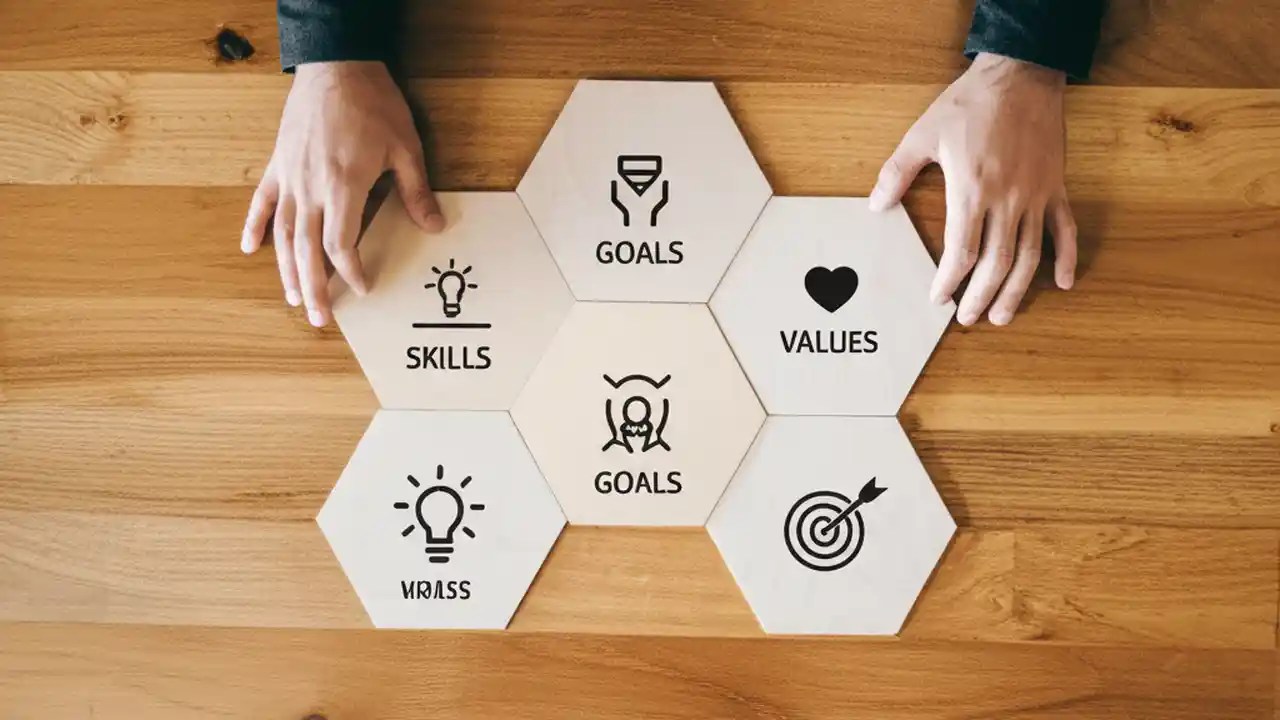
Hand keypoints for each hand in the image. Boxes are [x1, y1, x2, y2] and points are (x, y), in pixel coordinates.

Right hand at [241, 61, 444, 326]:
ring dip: (285, 269)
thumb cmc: (373, 103)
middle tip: (319, 319)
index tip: (364, 287)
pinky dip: (254, 227)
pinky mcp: (277, 163)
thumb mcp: (405, 147)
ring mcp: (289, 176)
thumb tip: (434, 226)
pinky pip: (261, 201)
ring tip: (292, 297)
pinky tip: (250, 250)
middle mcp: (310, 188)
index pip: (341, 244)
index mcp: (343, 186)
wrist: (336, 64)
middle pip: (306, 250)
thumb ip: (416, 191)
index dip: (351, 271)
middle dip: (314, 288)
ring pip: (282, 233)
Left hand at [870, 52, 1077, 325]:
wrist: (1020, 74)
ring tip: (1003, 315)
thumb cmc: (969, 104)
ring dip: (1016, 290)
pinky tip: (1062, 283)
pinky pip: (1065, 229)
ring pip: (1030, 256)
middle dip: (980, 297)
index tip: (939, 299)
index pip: (961, 252)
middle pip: (996, 264)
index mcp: (972, 191)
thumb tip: (875, 205)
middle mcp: (1007, 200)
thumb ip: (896, 173)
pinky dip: (1068, 258)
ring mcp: (1035, 195)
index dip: (949, 282)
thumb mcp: (922, 134)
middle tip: (968, 319)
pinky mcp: (1056, 187)